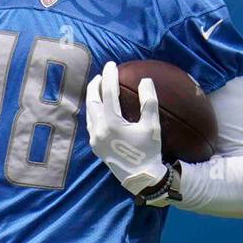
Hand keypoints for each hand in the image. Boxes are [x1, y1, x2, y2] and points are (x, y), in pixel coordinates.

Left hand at [85, 61, 166, 196]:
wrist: (141, 178)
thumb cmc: (149, 151)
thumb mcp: (152, 126)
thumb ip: (148, 102)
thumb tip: (145, 80)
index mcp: (112, 124)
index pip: (108, 94)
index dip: (109, 77)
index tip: (112, 65)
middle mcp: (99, 130)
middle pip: (92, 101)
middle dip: (96, 85)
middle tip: (102, 74)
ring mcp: (95, 139)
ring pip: (89, 112)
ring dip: (93, 97)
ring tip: (99, 87)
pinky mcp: (95, 146)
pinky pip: (90, 122)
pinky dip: (93, 110)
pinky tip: (99, 107)